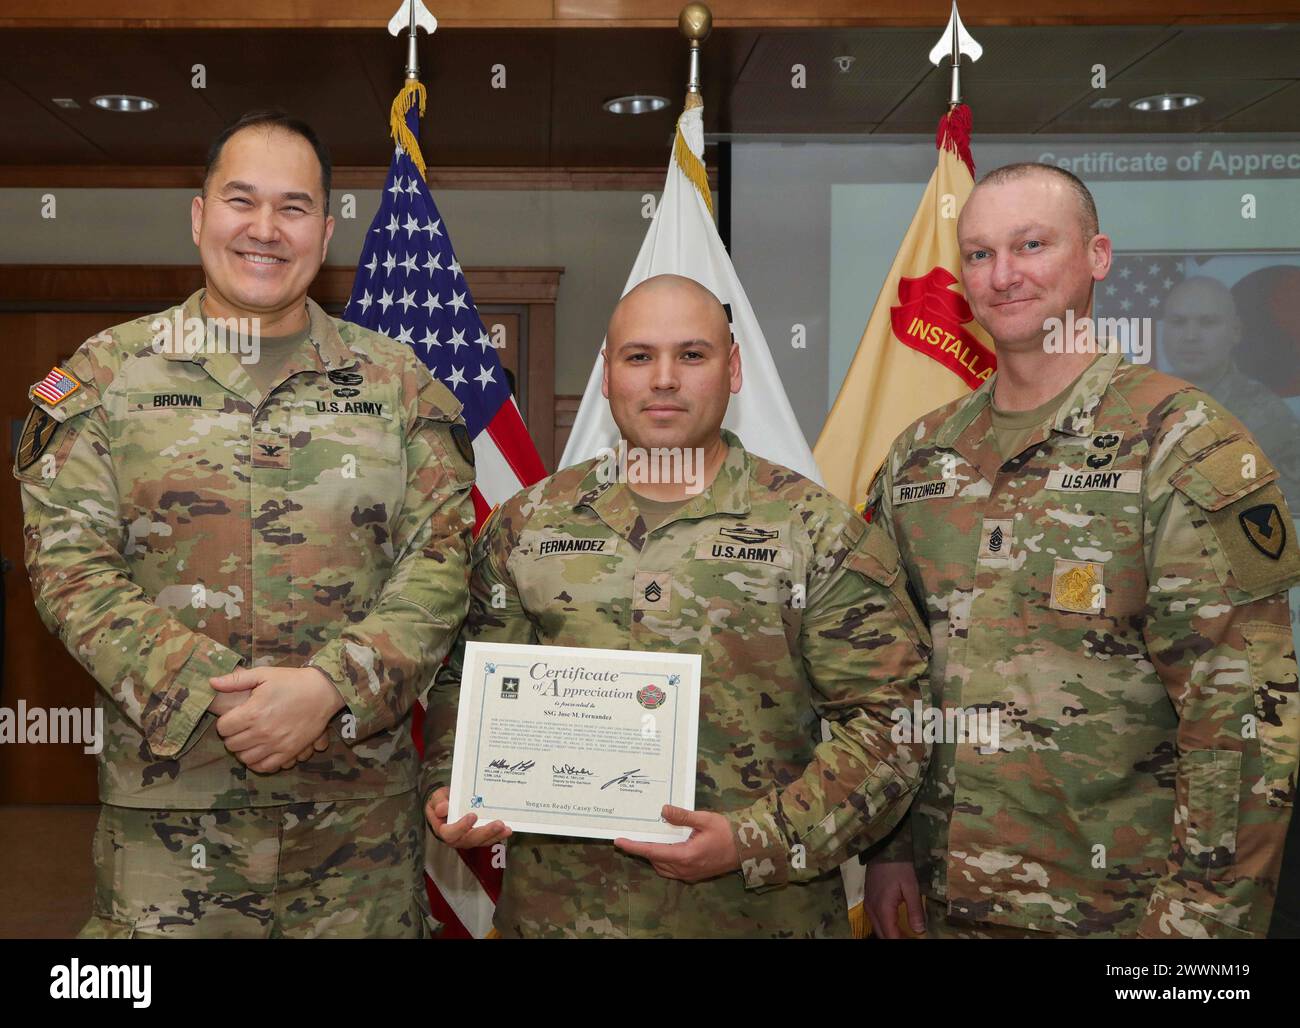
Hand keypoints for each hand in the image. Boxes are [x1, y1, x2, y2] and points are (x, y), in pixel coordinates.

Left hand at [212, 667, 345, 773]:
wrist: (323, 692)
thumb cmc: (292, 681)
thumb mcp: (264, 674)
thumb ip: (235, 680)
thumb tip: (211, 682)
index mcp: (252, 713)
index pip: (223, 728)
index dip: (226, 722)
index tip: (235, 717)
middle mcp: (262, 732)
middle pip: (232, 744)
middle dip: (233, 736)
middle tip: (243, 727)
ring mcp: (275, 745)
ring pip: (245, 758)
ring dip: (244, 750)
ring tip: (251, 739)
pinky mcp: (288, 752)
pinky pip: (264, 767)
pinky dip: (258, 762)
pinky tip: (261, 751)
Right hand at [424, 786, 511, 848]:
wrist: (447, 804)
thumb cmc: (441, 801)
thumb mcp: (436, 798)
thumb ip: (439, 802)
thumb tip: (443, 808)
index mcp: (444, 830)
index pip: (450, 833)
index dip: (461, 827)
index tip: (473, 816)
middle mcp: (457, 838)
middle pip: (470, 840)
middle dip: (485, 832)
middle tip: (498, 824)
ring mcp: (469, 838)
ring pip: (482, 841)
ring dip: (495, 835)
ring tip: (506, 829)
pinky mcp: (479, 836)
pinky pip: (489, 838)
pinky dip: (498, 835)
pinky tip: (507, 829)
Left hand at [613, 805, 739, 882]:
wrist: (747, 849)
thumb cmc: (727, 832)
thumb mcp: (705, 819)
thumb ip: (682, 816)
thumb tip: (663, 811)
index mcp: (685, 856)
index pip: (653, 851)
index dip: (635, 847)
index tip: (619, 842)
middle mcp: (684, 869)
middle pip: (655, 860)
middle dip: (643, 849)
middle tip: (632, 835)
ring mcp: (689, 874)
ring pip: (662, 867)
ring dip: (653, 855)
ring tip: (647, 839)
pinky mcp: (694, 875)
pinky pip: (672, 870)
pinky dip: (664, 859)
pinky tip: (665, 847)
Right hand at [864, 860, 925, 937]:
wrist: (883, 848)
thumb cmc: (898, 867)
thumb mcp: (911, 887)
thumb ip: (915, 910)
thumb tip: (919, 931)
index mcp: (883, 909)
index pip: (891, 936)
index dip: (902, 941)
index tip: (913, 940)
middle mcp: (872, 910)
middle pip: (882, 935)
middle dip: (895, 939)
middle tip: (911, 938)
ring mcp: (868, 905)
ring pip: (877, 928)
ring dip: (890, 934)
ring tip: (905, 935)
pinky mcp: (868, 900)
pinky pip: (875, 920)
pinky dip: (885, 926)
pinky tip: (895, 925)